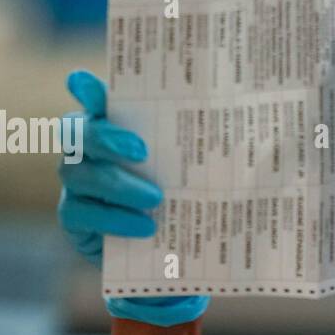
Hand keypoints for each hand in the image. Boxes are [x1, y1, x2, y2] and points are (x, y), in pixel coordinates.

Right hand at [60, 71, 208, 326]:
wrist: (175, 254)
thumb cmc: (190, 196)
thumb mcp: (205, 167)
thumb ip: (212, 143)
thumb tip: (259, 125)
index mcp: (116, 127)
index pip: (92, 98)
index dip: (86, 89)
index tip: (85, 80)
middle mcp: (89, 150)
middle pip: (77, 132)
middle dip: (105, 137)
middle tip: (142, 150)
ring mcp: (77, 185)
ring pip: (78, 174)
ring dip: (118, 186)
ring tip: (156, 199)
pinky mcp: (75, 219)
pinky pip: (79, 214)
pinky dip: (114, 220)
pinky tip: (146, 228)